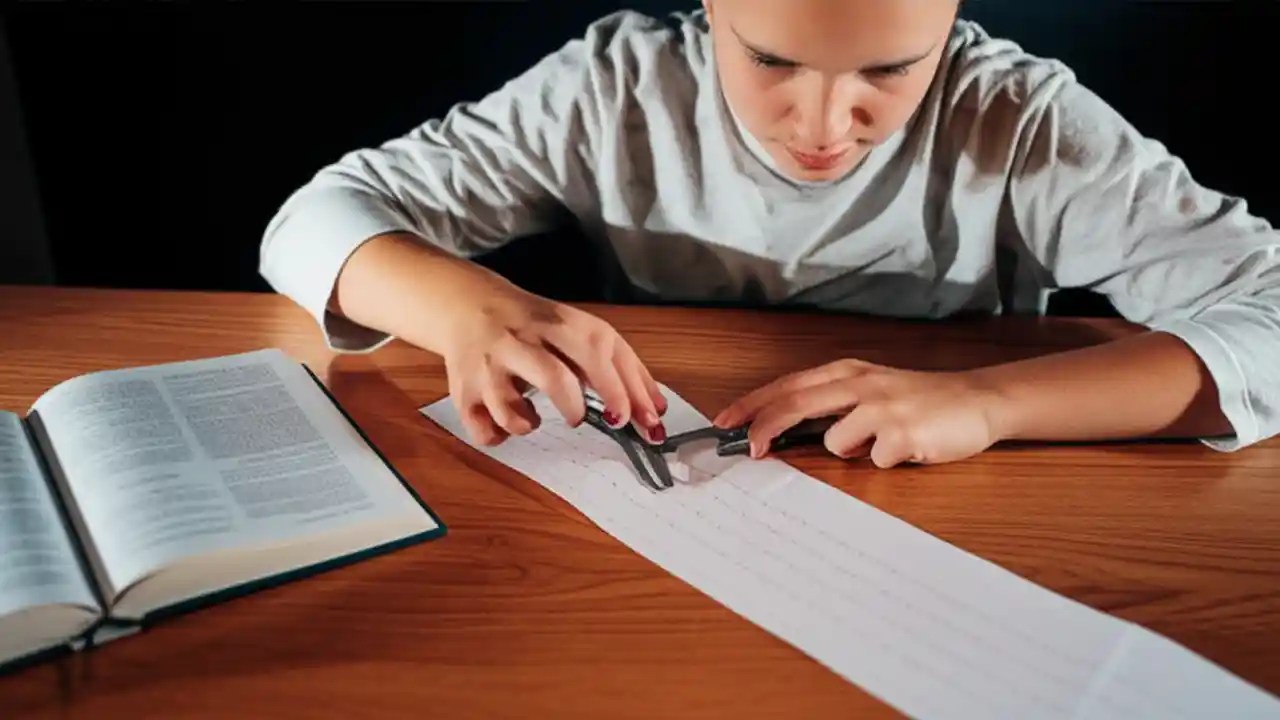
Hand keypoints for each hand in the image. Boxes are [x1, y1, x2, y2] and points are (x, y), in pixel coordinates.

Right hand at [441, 287, 666, 445]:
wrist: (467, 305)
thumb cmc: (537, 326)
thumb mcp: (582, 332)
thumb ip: (623, 369)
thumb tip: (657, 411)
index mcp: (560, 324)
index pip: (597, 354)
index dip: (621, 392)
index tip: (639, 421)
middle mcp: (523, 341)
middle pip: (554, 377)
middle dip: (574, 407)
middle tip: (581, 419)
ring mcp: (490, 366)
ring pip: (510, 408)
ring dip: (528, 424)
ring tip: (533, 418)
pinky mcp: (464, 389)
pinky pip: (483, 427)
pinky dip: (499, 436)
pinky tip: (506, 423)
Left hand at [713, 359, 1004, 467]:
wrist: (977, 400)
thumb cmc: (920, 399)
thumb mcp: (872, 390)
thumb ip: (834, 404)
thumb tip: (787, 432)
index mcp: (848, 372)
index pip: (788, 386)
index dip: (754, 404)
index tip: (726, 421)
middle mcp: (861, 384)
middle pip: (796, 404)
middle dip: (765, 428)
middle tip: (749, 450)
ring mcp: (882, 407)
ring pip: (836, 442)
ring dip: (854, 451)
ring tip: (884, 441)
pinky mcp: (902, 433)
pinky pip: (875, 460)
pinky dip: (887, 461)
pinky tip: (909, 447)